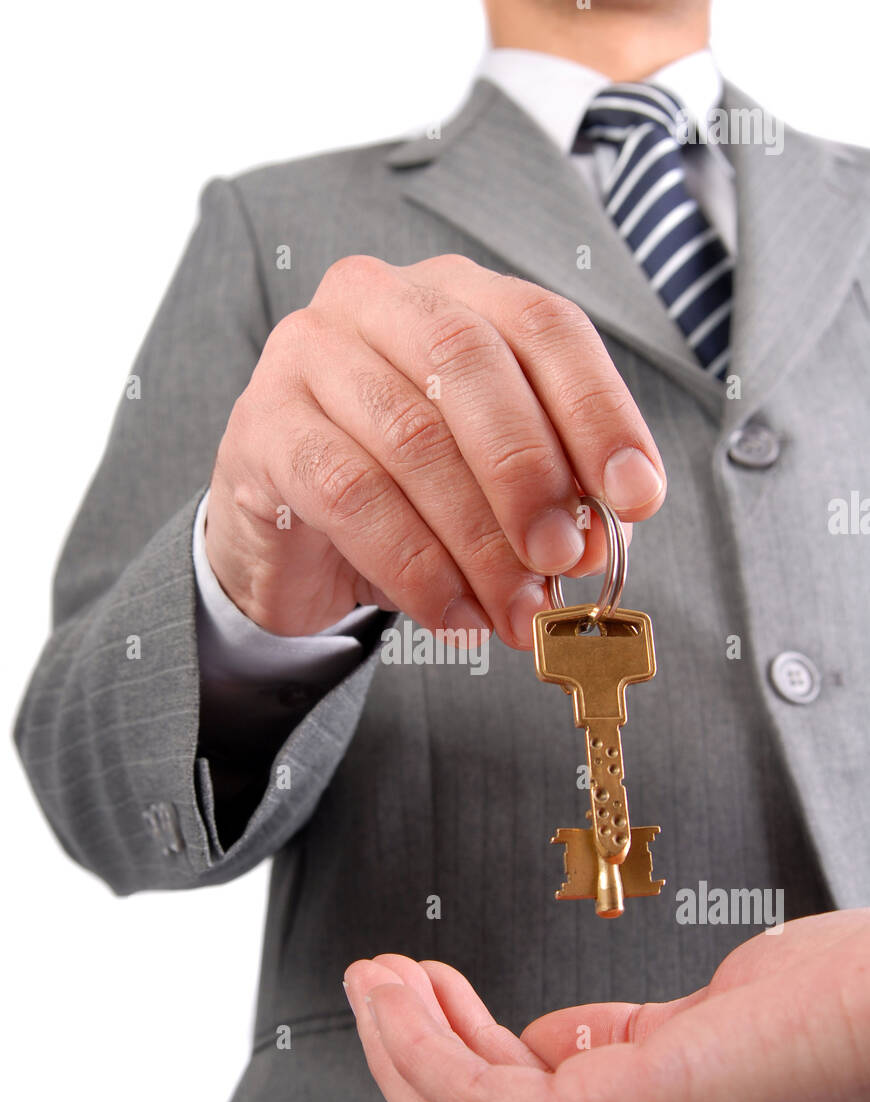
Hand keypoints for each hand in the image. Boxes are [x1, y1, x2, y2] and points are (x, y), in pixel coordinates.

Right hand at [206, 254, 664, 644]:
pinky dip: (415, 566)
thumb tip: (600, 538)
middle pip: (469, 359)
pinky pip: (350, 494)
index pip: (542, 325)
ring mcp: (309, 353)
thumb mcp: (494, 491)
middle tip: (564, 559)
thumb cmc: (405, 499)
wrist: (289, 541)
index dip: (598, 410)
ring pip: (410, 436)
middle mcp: (378, 300)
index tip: (636, 496)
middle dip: (529, 472)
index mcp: (454, 293)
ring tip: (514, 610)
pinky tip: (453, 614)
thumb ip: (554, 498)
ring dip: (477, 540)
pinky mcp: (262, 427)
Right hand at [343, 912, 869, 1101]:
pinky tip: (409, 993)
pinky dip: (430, 1042)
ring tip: (377, 978)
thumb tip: (546, 1040)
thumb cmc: (852, 1013)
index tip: (427, 1007)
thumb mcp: (717, 1035)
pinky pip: (492, 1098)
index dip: (462, 1074)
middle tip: (375, 991)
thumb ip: (624, 1046)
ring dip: (404, 1045)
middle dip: (410, 1064)